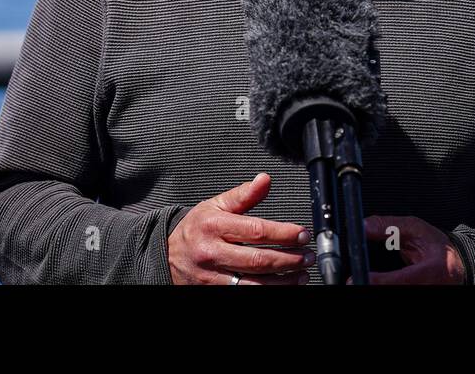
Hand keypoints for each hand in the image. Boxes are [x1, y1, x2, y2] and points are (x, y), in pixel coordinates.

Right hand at [168, 172, 313, 284]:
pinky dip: (268, 291)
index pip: (256, 231)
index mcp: (214, 225)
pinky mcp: (214, 291)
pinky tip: (284, 286)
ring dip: (284, 281)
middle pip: (258, 259)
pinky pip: (245, 294)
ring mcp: (213, 276)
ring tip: (302, 274)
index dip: (283, 233)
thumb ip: (243, 195)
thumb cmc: (196, 228)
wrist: (167, 255)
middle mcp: (213, 252)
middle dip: (289, 259)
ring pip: (254, 283)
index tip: (302, 233)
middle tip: (308, 256)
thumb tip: (265, 179)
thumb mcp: (215, 205)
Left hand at [351, 215, 465, 283]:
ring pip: (394, 294)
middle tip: (354, 280)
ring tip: (361, 279)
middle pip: (397, 290)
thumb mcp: (416, 229)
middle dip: (374, 285)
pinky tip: (374, 282)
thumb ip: (390, 227)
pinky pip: (396, 293)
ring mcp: (426, 294)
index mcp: (434, 269)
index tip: (357, 278)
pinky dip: (384, 286)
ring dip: (378, 286)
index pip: (403, 279)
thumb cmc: (438, 247)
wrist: (456, 265)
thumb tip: (364, 226)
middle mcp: (431, 288)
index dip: (379, 281)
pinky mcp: (418, 297)